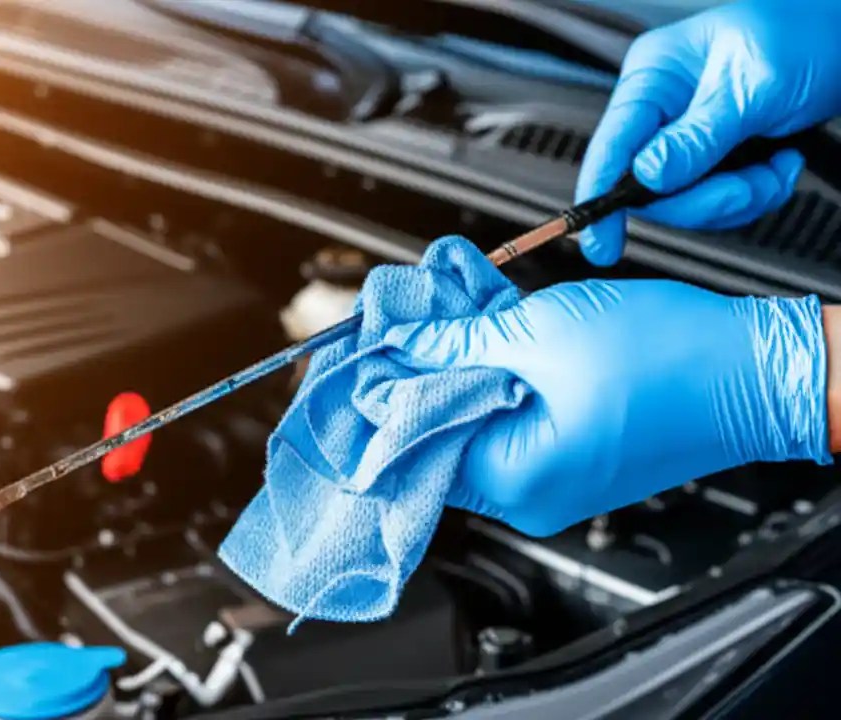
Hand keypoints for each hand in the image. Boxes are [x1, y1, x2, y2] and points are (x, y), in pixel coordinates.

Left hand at [409, 279, 831, 536]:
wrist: (759, 368)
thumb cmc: (671, 359)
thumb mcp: (538, 335)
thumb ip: (455, 341)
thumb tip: (400, 341)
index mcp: (513, 480)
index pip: (412, 440)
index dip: (387, 387)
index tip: (371, 344)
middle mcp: (528, 494)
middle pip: (443, 427)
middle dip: (424, 365)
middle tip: (412, 313)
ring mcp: (553, 477)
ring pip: (479, 414)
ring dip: (462, 359)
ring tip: (451, 305)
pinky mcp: (574, 451)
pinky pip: (515, 413)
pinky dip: (499, 369)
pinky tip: (490, 323)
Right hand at [577, 1, 840, 266]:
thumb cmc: (808, 35)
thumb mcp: (752, 88)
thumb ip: (697, 138)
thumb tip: (648, 177)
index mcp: (655, 77)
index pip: (612, 144)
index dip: (601, 196)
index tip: (602, 241)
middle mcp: (664, 109)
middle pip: (650, 186)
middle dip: (703, 200)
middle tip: (743, 191)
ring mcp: (688, 135)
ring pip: (686, 200)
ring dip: (738, 198)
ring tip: (773, 171)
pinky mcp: (715, 156)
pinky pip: (716, 199)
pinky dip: (755, 194)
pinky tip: (778, 166)